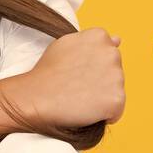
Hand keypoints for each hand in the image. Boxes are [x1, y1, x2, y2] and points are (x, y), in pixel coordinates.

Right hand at [0, 28, 124, 128]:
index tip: (76, 73)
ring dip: (102, 98)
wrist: (35, 97)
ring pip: (116, 91)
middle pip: (115, 72)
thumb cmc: (47, 72)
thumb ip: (92, 42)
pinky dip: (104, 115)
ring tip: (78, 98)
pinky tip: (85, 110)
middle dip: (100, 81)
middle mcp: (112, 53)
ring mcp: (116, 76)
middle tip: (76, 86)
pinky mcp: (117, 99)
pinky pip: (116, 112)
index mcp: (99, 36)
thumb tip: (117, 40)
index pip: (108, 53)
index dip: (92, 67)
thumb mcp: (66, 44)